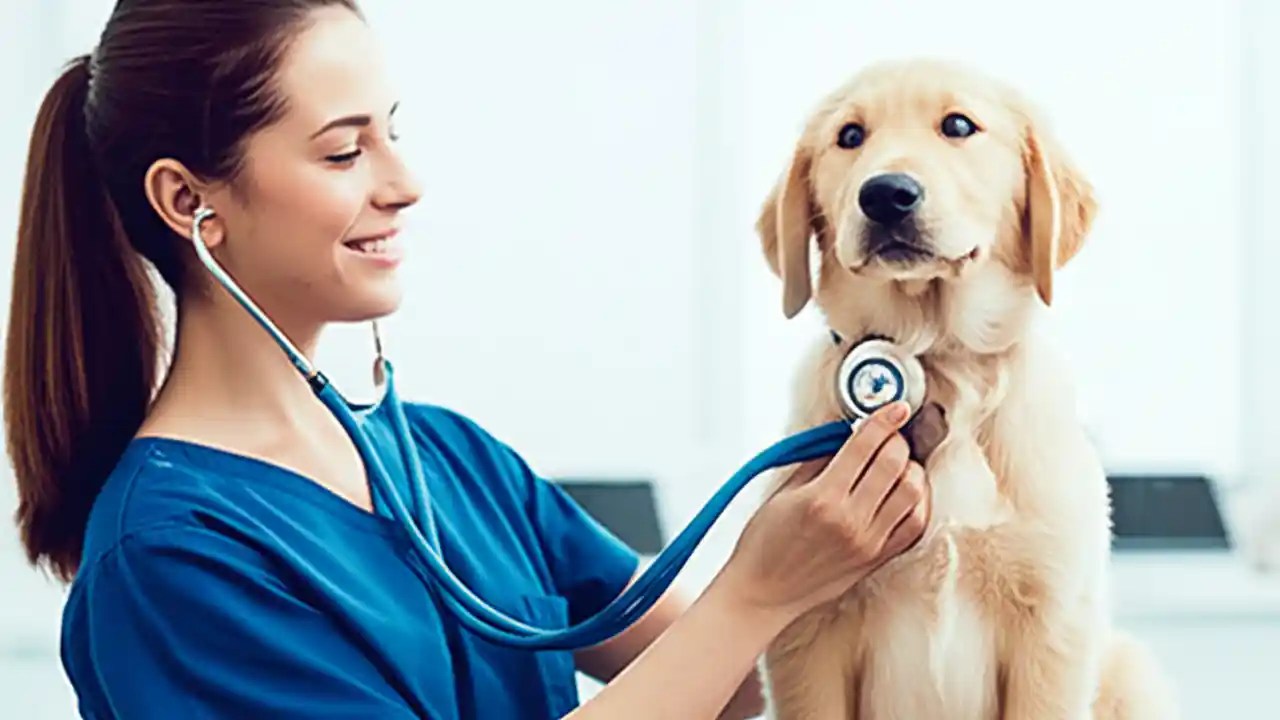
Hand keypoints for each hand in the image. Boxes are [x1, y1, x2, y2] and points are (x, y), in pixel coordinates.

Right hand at [715, 401, 931, 620]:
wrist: (762, 594)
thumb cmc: (764, 543)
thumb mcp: (783, 492)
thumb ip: (820, 462)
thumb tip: (852, 437)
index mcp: (822, 498)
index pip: (866, 445)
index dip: (885, 419)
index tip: (895, 407)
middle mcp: (850, 521)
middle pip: (895, 465)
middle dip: (897, 441)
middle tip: (889, 436)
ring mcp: (868, 543)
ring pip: (914, 494)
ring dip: (911, 470)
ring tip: (898, 465)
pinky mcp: (877, 560)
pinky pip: (914, 525)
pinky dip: (918, 502)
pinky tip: (905, 492)